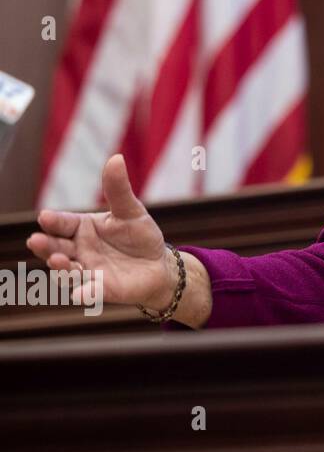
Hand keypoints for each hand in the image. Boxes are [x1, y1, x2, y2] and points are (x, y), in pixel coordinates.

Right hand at [27, 154, 173, 309]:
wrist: (158, 265)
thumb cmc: (139, 236)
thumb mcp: (130, 211)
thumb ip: (118, 189)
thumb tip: (116, 158)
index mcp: (81, 228)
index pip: (63, 223)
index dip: (54, 221)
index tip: (45, 217)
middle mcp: (78, 251)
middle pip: (56, 247)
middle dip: (46, 245)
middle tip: (36, 240)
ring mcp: (87, 271)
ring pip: (67, 271)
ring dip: (59, 268)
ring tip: (57, 260)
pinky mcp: (101, 290)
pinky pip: (90, 292)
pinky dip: (84, 293)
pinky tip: (80, 293)